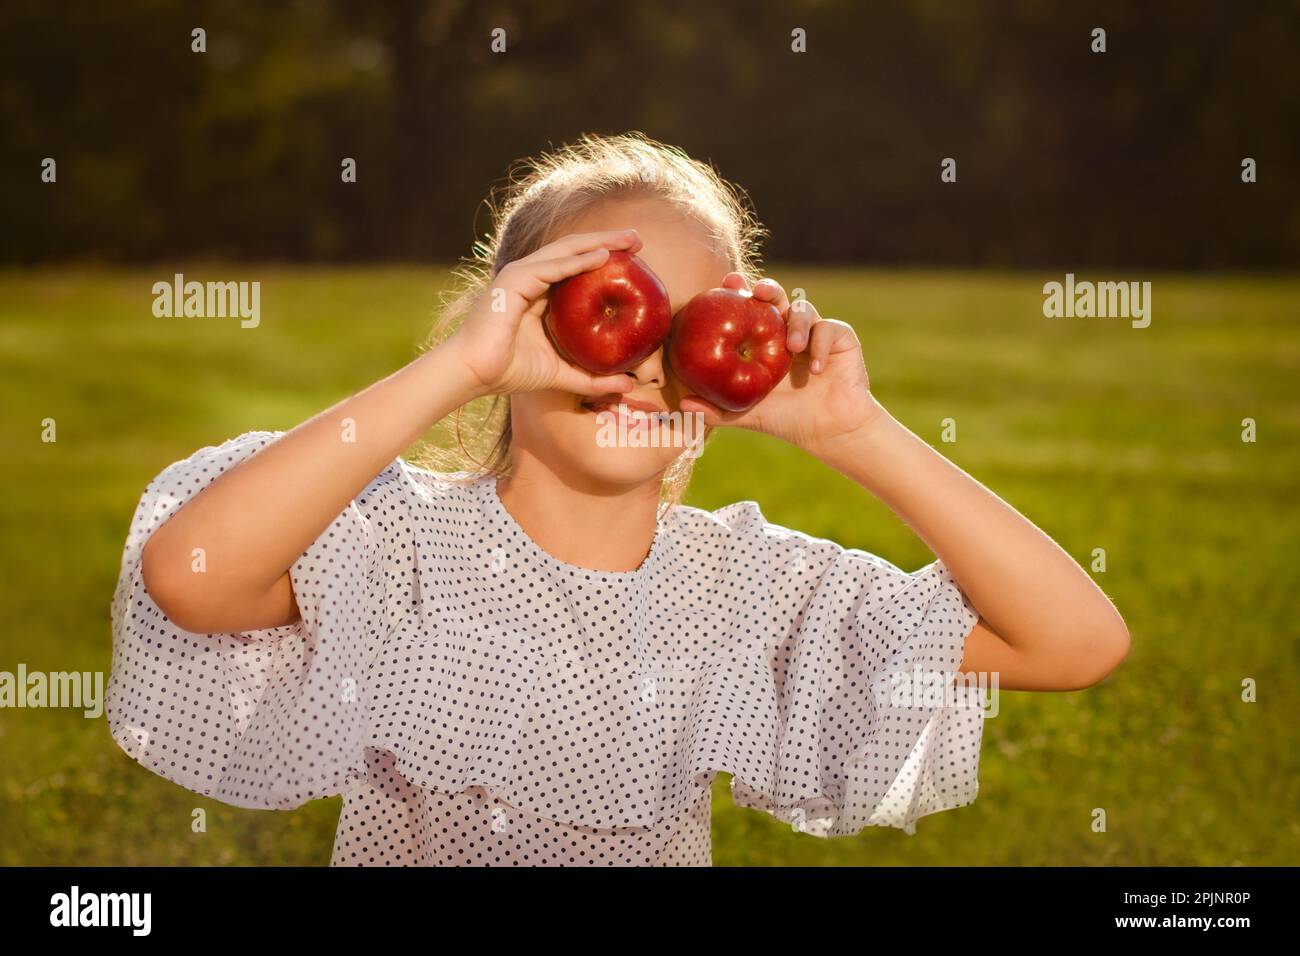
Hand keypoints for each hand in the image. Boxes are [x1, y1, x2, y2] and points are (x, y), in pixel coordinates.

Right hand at [446, 230, 641, 397]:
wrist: (473, 373)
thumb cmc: (510, 371)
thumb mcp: (563, 374)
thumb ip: (595, 378)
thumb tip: (631, 385)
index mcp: (539, 292)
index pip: (575, 265)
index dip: (604, 257)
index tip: (636, 258)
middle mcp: (530, 277)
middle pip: (574, 250)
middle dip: (608, 241)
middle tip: (640, 240)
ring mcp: (520, 275)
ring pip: (566, 250)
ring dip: (600, 242)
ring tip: (630, 240)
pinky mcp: (513, 280)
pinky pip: (553, 266)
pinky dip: (579, 260)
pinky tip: (604, 256)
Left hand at [676, 274, 881, 450]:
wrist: (827, 431)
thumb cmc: (786, 419)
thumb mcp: (747, 414)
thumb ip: (716, 410)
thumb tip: (682, 405)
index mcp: (764, 340)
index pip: (748, 309)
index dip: (737, 291)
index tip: (726, 282)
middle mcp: (787, 330)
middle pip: (775, 297)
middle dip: (767, 288)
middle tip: (759, 292)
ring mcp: (814, 332)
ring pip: (803, 309)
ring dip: (797, 324)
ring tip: (793, 348)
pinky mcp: (841, 338)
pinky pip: (829, 329)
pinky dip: (820, 346)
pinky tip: (813, 368)